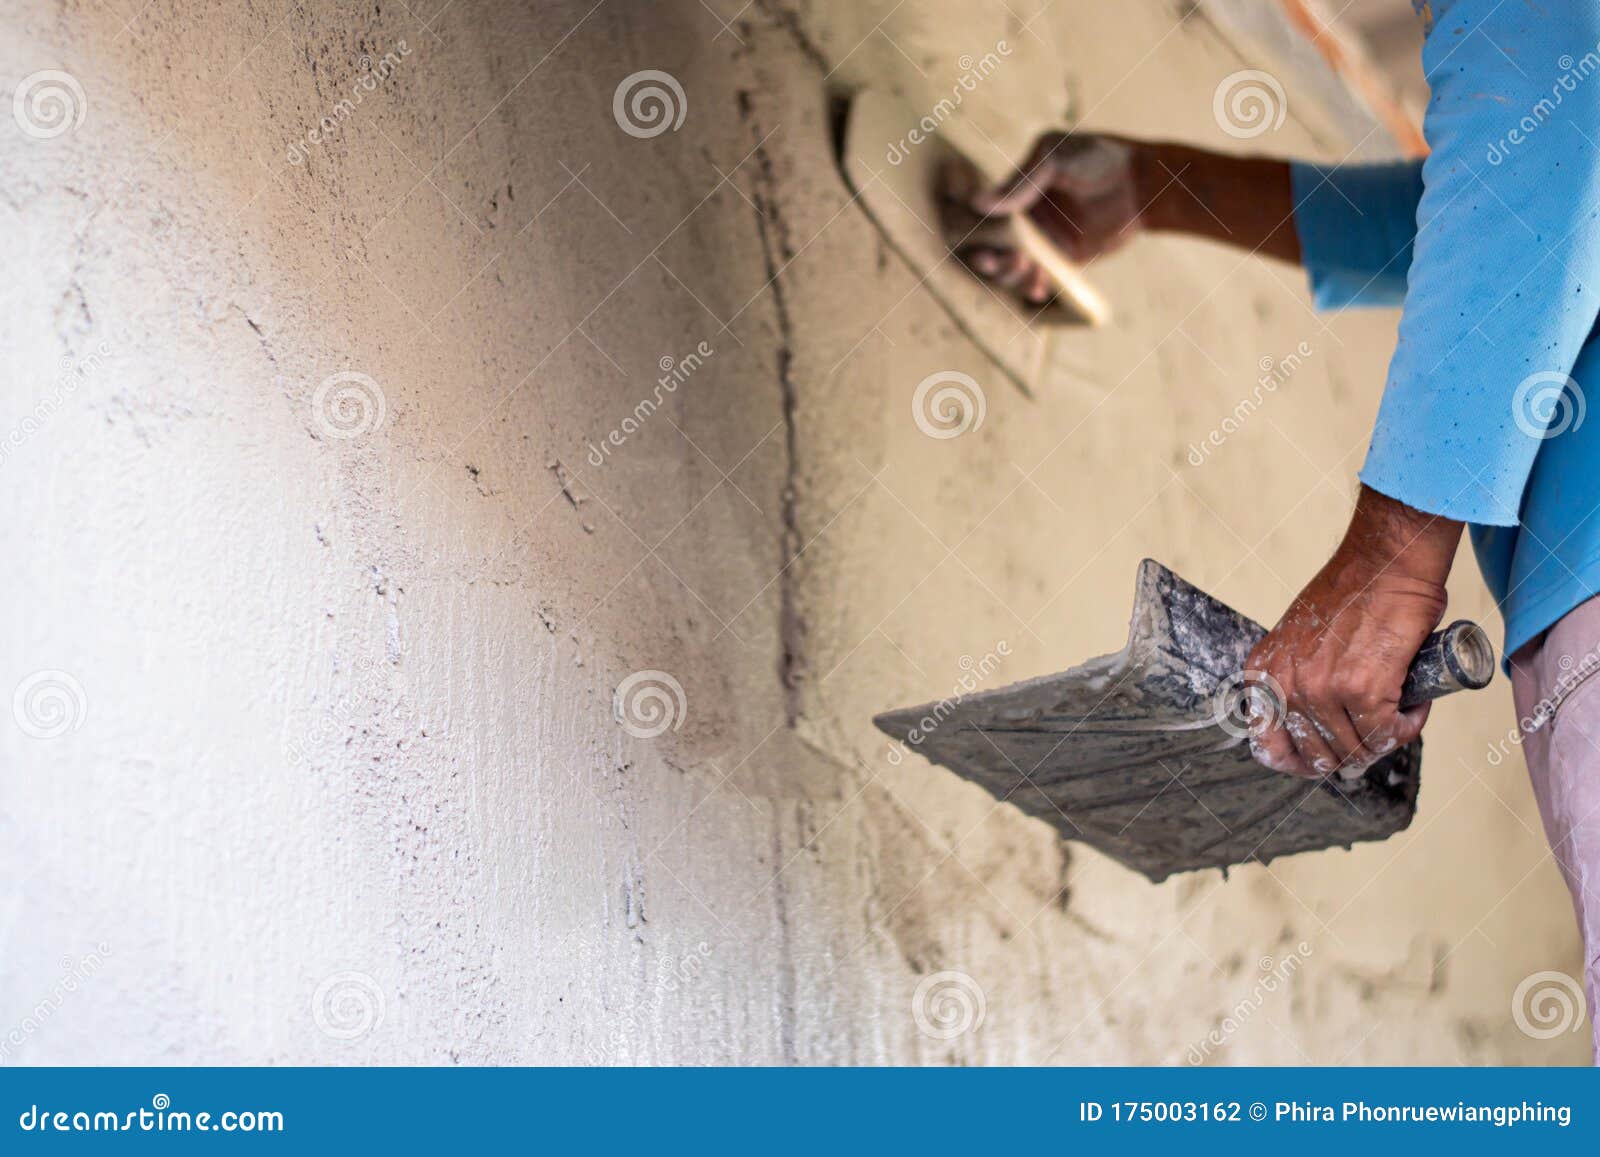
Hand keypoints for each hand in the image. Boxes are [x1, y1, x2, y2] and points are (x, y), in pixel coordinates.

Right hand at [957, 133, 1142, 301]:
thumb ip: (1019, 183)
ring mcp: (1044, 242)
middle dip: (987, 258)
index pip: (982, 215)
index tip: (965, 239)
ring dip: (1010, 274)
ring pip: (1014, 267)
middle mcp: (1026, 219)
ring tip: (1022, 267)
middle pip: (993, 247)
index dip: (970, 230)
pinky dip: (1034, 287)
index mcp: (1017, 191)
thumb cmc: (1097, 159)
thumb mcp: (1054, 159)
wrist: (1142, 182)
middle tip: (990, 260)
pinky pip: (1041, 279)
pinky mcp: (1064, 261)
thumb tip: (976, 203)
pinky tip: (1038, 288)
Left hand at [1245, 487, 1462, 777]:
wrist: (1384, 560)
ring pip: (1355, 748)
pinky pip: (1387, 733)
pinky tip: (1415, 705)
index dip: (1301, 761)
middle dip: (1352, 752)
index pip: (1270, 745)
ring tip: (1401, 711)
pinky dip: (1407, 726)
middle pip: (1318, 755)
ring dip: (1385, 738)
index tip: (1326, 760)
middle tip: (1378, 733)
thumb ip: (1299, 677)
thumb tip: (1319, 725)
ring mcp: (1320, 690)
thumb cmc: (1353, 593)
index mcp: (1264, 674)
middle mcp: (1285, 686)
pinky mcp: (1362, 689)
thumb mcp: (1300, 639)